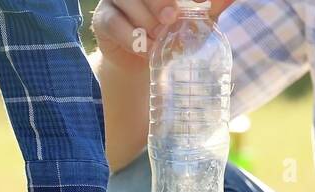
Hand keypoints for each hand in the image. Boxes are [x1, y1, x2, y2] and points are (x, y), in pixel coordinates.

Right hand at [92, 0, 226, 67]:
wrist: (146, 63)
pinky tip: (145, 49)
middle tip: (171, 18)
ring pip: (127, 1)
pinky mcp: (103, 19)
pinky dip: (131, 38)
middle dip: (158, 1)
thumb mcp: (197, 20)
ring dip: (144, 22)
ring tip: (158, 41)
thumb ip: (211, 6)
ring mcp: (116, 0)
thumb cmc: (174, 34)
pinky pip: (113, 23)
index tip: (189, 7)